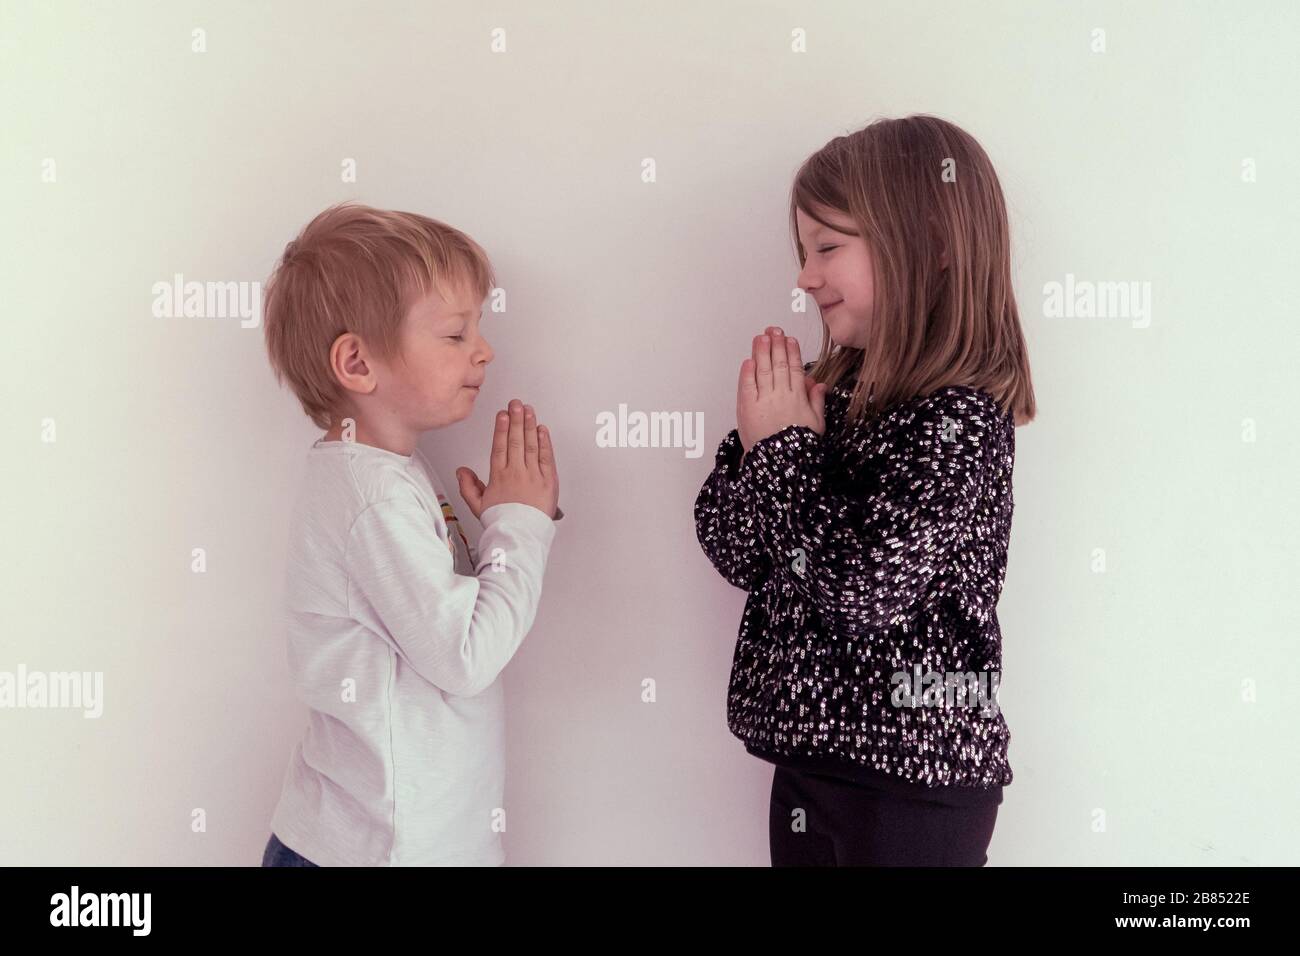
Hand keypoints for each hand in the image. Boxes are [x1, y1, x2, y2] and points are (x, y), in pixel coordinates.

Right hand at [456, 399, 559, 519]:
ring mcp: (533, 476)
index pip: (499, 446)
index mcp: (499, 476)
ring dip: (530, 425)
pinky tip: (542, 430)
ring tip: (528, 410)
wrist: (520, 536)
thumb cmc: (502, 522)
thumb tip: (461, 470)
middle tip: (516, 404)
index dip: (501, 428)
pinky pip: (547, 458)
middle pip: (515, 440)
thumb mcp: (477, 505)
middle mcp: (516, 473)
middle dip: (516, 419)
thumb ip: (468, 486)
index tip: (502, 414)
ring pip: (531, 445)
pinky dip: (545, 442)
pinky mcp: (549, 481)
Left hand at [736, 326, 826, 452]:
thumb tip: (819, 383)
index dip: (792, 352)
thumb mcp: (816, 424)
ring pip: (763, 370)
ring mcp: (763, 401)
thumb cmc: (798, 447)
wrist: (779, 465)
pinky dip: (747, 372)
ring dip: (761, 352)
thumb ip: (816, 401)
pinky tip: (749, 360)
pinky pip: (747, 386)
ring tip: (761, 337)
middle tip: (774, 330)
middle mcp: (781, 396)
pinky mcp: (748, 408)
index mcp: (798, 398)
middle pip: (778, 364)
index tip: (790, 339)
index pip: (795, 368)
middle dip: (776, 345)